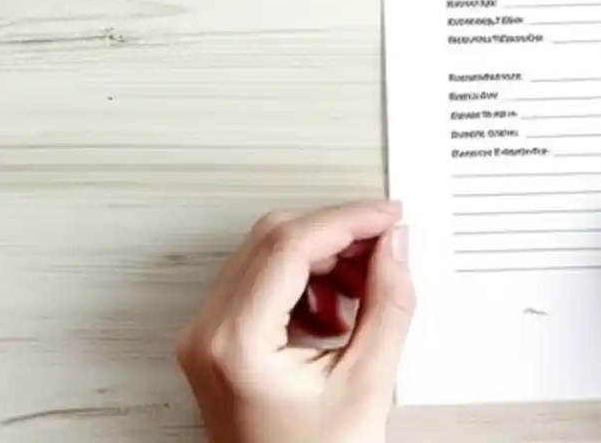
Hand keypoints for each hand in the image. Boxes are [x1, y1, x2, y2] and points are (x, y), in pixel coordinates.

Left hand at [176, 202, 413, 442]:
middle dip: (338, 236)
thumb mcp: (367, 384)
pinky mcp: (219, 342)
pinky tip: (339, 315)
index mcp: (234, 344)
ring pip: (268, 256)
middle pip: (273, 240)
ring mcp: (207, 337)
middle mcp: (207, 333)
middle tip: (387, 247)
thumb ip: (388, 305)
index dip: (347, 221)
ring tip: (366, 294)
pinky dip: (307, 283)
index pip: (289, 247)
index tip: (389, 216)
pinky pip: (263, 283)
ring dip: (324, 260)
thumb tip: (393, 247)